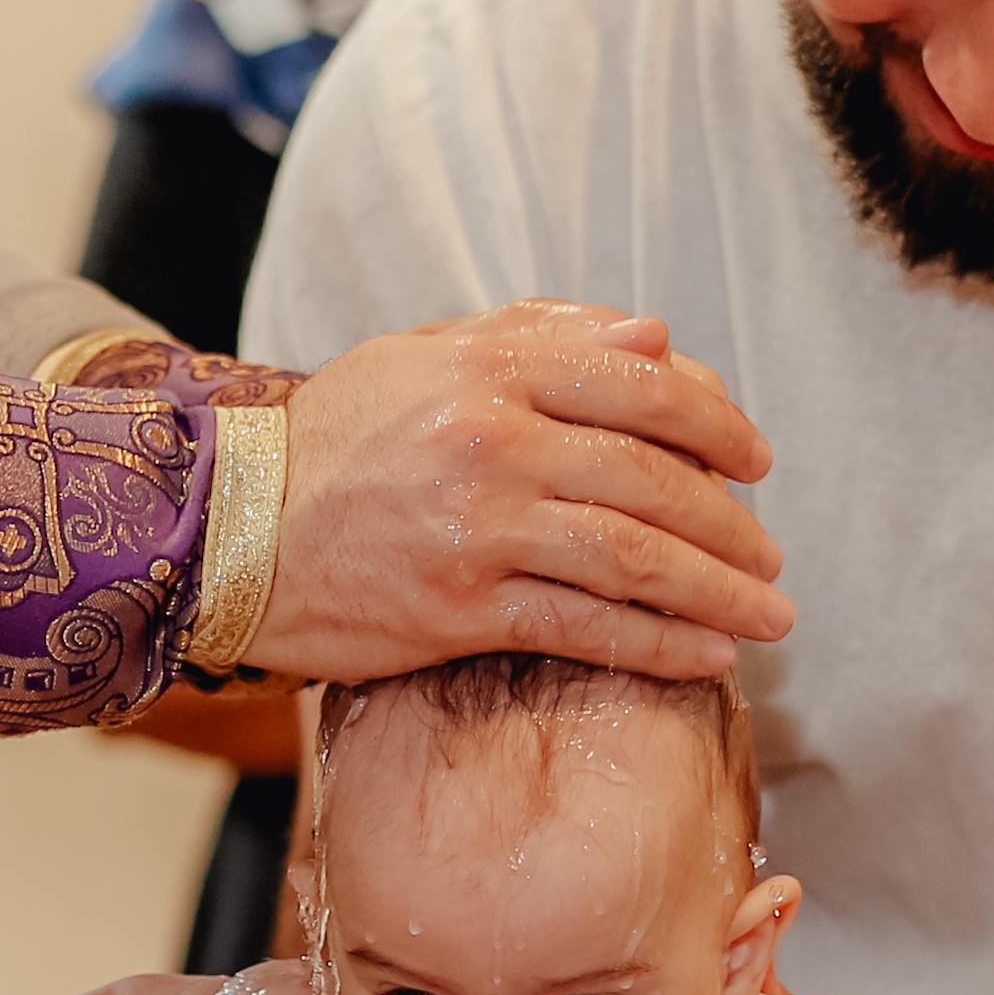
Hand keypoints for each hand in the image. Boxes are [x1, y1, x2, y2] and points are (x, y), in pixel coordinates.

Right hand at [254, 304, 793, 685]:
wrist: (221, 527)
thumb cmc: (329, 439)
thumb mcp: (422, 355)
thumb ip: (538, 337)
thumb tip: (657, 337)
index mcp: (490, 367)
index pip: (642, 387)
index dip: (717, 426)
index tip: (755, 462)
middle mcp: (492, 441)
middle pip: (653, 481)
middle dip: (732, 526)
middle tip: (771, 558)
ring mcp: (479, 528)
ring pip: (635, 560)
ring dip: (718, 593)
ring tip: (768, 618)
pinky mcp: (459, 609)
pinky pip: (586, 629)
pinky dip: (660, 646)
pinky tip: (706, 657)